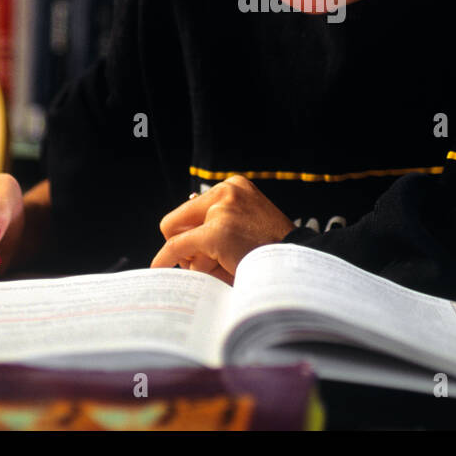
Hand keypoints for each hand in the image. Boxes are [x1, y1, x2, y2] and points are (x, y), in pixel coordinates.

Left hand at [150, 176, 294, 284]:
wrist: (296, 263)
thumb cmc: (273, 251)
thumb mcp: (248, 225)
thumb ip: (217, 221)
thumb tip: (174, 228)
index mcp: (236, 186)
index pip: (193, 207)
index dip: (189, 231)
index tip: (193, 249)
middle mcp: (227, 191)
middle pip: (180, 218)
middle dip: (184, 243)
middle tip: (200, 262)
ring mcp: (222, 210)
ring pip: (179, 235)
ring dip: (192, 258)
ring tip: (219, 270)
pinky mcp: (216, 232)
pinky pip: (177, 247)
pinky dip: (165, 258)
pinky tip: (160, 268)